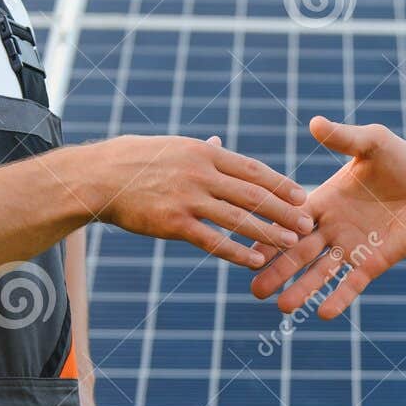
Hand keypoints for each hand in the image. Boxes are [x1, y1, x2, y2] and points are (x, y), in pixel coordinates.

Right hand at [81, 135, 312, 268]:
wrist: (97, 178)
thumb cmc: (133, 160)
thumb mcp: (171, 145)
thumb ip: (201, 149)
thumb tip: (220, 142)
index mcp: (203, 152)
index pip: (253, 169)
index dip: (281, 184)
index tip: (302, 196)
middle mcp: (200, 173)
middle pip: (253, 194)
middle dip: (284, 211)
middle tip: (308, 224)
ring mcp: (188, 198)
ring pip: (239, 218)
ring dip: (269, 233)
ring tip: (292, 244)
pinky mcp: (173, 223)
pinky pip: (213, 240)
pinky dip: (237, 252)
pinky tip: (256, 262)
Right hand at [251, 117, 405, 317]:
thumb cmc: (400, 160)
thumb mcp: (372, 143)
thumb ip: (344, 138)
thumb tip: (315, 122)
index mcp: (323, 200)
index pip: (288, 218)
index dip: (267, 230)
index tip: (242, 243)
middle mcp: (331, 228)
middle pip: (297, 252)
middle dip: (277, 270)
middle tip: (254, 289)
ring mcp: (350, 247)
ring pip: (320, 273)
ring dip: (302, 290)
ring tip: (282, 308)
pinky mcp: (372, 262)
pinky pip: (352, 283)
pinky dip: (339, 298)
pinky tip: (323, 314)